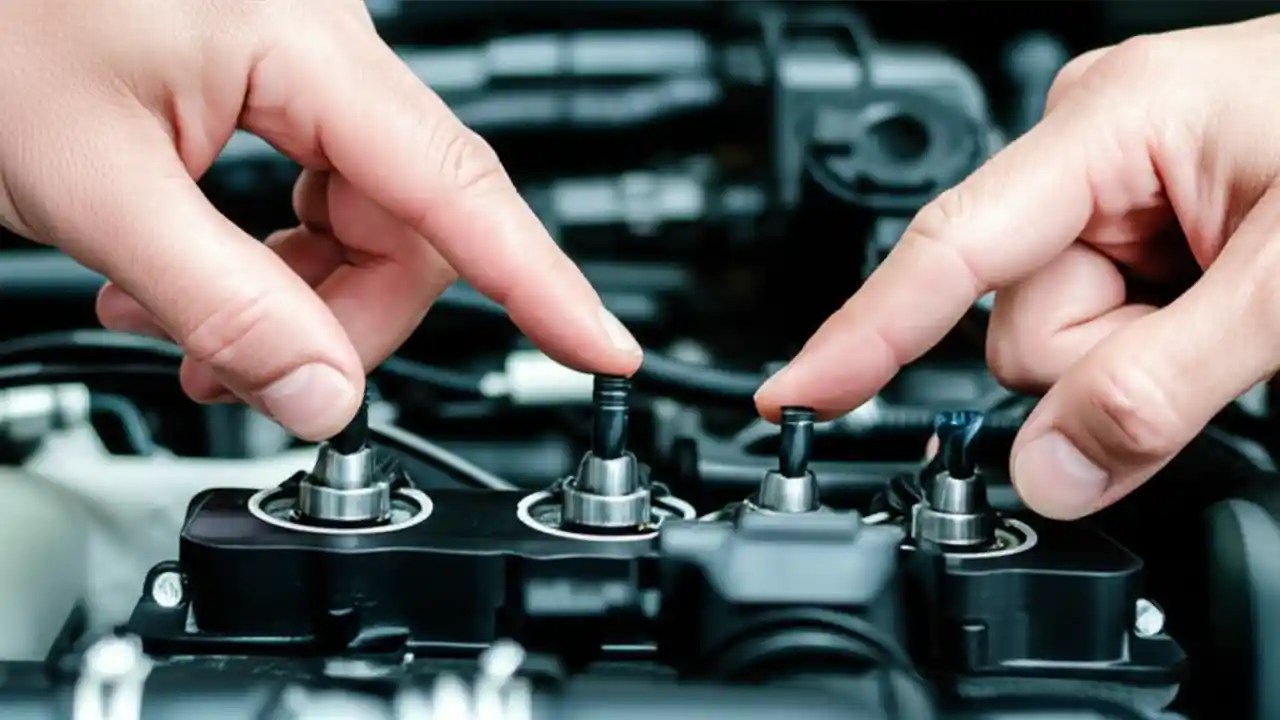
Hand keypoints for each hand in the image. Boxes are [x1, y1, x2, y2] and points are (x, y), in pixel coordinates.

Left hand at [0, 0, 641, 439]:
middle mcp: (323, 44)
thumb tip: (324, 393)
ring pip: (363, 221)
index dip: (543, 283)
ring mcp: (300, 62)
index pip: (461, 187)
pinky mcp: (270, 79)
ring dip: (295, 298)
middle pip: (410, 225)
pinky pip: (315, 194)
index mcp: (303, 44)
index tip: (604, 348)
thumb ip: (221, 300)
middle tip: (243, 374)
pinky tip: (190, 277)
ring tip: (187, 332)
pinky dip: (269, 259)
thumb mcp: (94, 183)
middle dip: (341, 321)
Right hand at [756, 16, 1279, 518]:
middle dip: (1099, 362)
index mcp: (1109, 124)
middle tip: (1211, 342)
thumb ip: (1164, 382)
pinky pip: (1102, 330)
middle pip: (1018, 320)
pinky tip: (1218, 314)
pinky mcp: (1145, 231)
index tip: (795, 393)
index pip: (950, 248)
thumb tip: (1052, 469)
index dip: (864, 333)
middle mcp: (1095, 153)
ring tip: (1236, 318)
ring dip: (1137, 361)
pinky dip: (1152, 350)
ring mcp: (1118, 194)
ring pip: (1059, 342)